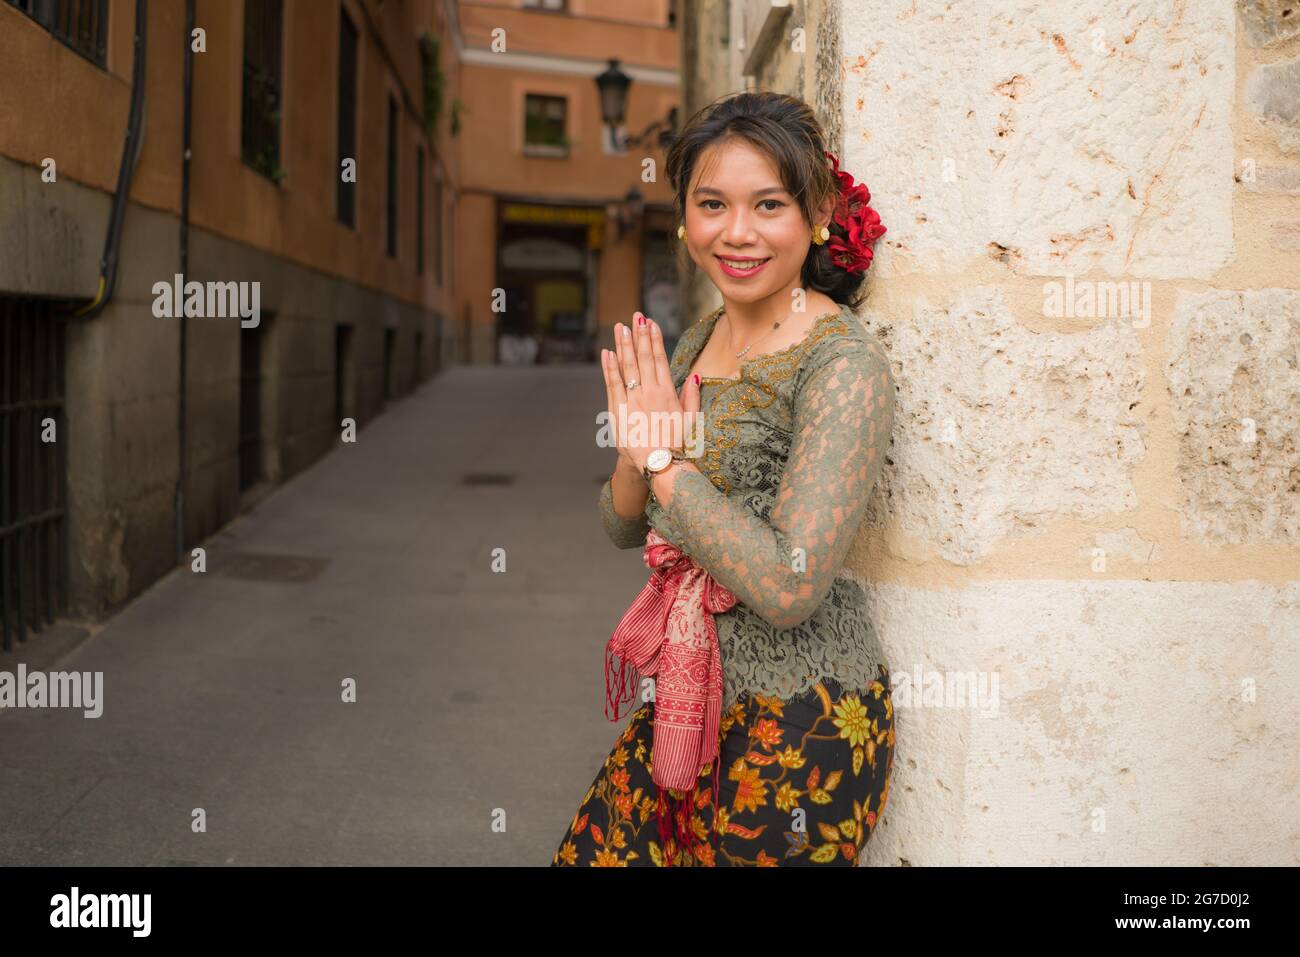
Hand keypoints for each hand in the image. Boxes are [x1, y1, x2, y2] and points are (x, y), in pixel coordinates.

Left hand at [600, 312, 700, 474]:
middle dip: (639, 335)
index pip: (659, 359)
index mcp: (667, 393)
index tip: (650, 323)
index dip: (654, 339)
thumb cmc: (676, 445)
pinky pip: (613, 384)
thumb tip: (695, 376)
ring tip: (621, 327)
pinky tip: (608, 352)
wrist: (660, 465)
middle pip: (643, 358)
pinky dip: (610, 367)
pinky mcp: (619, 410)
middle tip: (636, 317)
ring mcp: (633, 400)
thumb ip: (691, 397)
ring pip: (628, 367)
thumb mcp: (690, 420)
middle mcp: (650, 392)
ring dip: (624, 345)